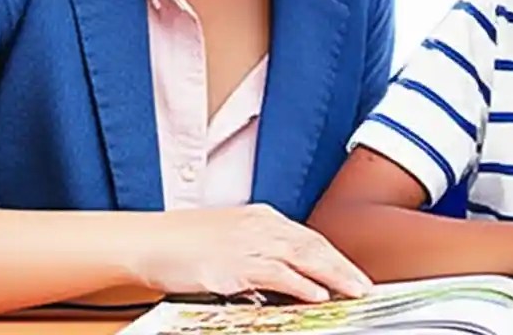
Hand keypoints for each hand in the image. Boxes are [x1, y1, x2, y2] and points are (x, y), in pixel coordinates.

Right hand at [124, 203, 372, 302]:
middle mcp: (259, 226)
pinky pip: (276, 273)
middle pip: (312, 246)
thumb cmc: (182, 243)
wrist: (147, 240)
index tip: (352, 272)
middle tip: (365, 286)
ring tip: (353, 290)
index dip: (334, 256)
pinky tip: (317, 294)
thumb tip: (285, 275)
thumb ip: (259, 253)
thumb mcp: (229, 239)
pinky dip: (300, 283)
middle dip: (342, 267)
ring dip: (332, 275)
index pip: (308, 237)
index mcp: (260, 218)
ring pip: (301, 257)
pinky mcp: (233, 264)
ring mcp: (247, 243)